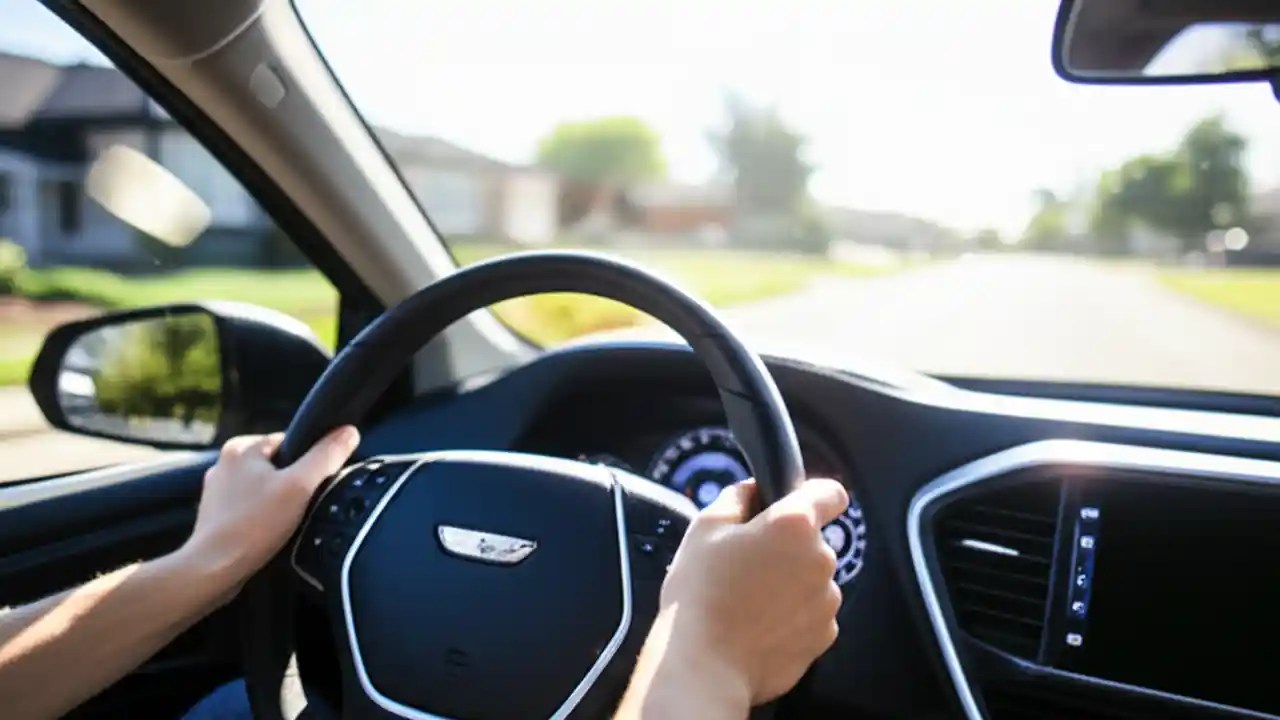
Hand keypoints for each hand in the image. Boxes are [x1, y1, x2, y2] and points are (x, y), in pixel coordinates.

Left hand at [178, 426, 359, 592]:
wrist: (213, 570)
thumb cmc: (255, 524)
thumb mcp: (300, 486)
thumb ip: (326, 456)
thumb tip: (349, 431)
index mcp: (242, 446)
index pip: (291, 443)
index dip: (310, 463)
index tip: (315, 487)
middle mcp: (224, 462)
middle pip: (278, 466)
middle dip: (293, 485)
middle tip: (302, 507)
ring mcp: (216, 490)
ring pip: (264, 489)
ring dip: (277, 502)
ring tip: (285, 523)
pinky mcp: (215, 515)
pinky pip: (250, 508)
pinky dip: (262, 517)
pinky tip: (268, 533)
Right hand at [621, 478, 847, 715]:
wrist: (704, 666)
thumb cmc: (700, 593)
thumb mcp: (705, 528)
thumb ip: (737, 497)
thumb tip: (753, 490)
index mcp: (794, 525)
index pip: (830, 493)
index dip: (812, 496)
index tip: (791, 509)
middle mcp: (821, 560)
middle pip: (813, 542)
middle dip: (787, 548)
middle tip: (747, 565)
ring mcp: (827, 601)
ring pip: (812, 580)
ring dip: (790, 584)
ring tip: (748, 602)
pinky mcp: (824, 636)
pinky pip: (812, 614)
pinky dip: (792, 616)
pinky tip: (758, 626)